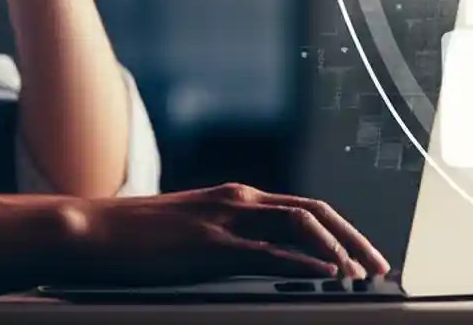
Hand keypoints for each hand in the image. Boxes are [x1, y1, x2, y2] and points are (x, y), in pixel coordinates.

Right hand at [56, 182, 391, 285]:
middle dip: (354, 238)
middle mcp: (239, 199)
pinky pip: (269, 252)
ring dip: (338, 250)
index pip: (305, 208)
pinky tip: (326, 276)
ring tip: (359, 275)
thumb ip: (229, 240)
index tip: (365, 256)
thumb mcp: (193, 233)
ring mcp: (226, 219)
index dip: (342, 230)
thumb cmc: (137, 239)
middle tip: (380, 266)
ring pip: (300, 224)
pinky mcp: (210, 245)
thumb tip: (261, 260)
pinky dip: (304, 262)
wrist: (92, 232)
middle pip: (315, 212)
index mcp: (236, 197)